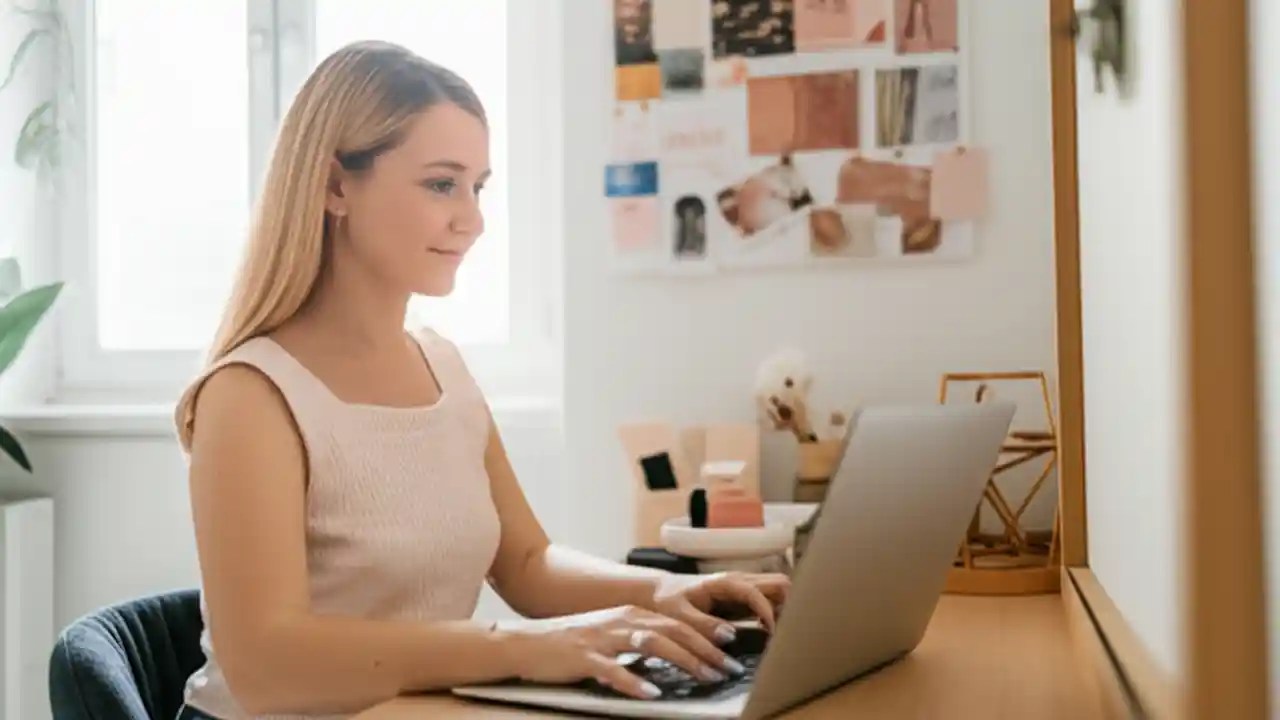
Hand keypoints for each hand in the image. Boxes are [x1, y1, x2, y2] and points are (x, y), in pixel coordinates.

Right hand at [502, 605, 745, 699]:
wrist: (525, 643)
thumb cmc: (570, 644)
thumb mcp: (610, 635)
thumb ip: (639, 640)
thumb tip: (673, 653)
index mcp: (629, 614)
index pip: (677, 623)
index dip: (706, 636)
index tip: (730, 650)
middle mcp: (620, 621)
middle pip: (672, 631)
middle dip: (705, 649)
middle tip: (728, 668)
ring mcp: (602, 637)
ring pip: (651, 644)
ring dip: (683, 661)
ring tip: (705, 677)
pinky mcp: (584, 657)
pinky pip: (613, 670)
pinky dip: (635, 680)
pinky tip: (652, 692)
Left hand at [648, 571, 789, 639]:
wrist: (659, 590)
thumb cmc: (667, 601)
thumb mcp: (679, 615)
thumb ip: (702, 625)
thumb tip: (730, 635)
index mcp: (725, 582)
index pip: (757, 592)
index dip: (768, 612)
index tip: (771, 635)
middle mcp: (739, 579)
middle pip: (779, 583)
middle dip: (789, 605)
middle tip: (783, 633)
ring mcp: (744, 585)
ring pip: (778, 588)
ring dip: (786, 608)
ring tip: (780, 634)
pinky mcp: (744, 594)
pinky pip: (770, 597)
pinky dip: (778, 611)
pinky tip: (770, 631)